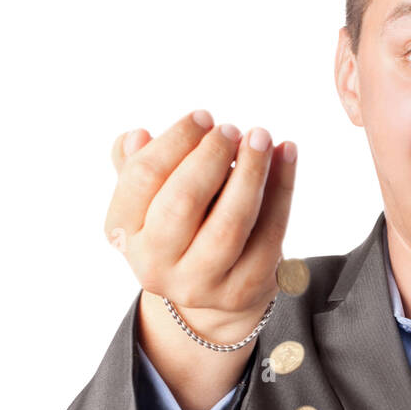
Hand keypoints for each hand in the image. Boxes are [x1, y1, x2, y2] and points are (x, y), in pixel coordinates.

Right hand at [104, 108, 297, 342]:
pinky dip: (282, 189)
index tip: (204, 117)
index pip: (143, 177)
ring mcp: (199, 284)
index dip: (176, 141)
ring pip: (230, 224)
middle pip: (183, 201)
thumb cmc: (182, 222)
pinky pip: (269, 234)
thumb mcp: (153, 195)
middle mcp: (154, 265)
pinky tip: (286, 153)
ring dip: (250, 173)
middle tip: (231, 130)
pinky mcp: (242, 291)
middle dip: (211, 157)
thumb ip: (139, 164)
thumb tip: (137, 138)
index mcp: (123, 232)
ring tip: (261, 137)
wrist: (214, 285)